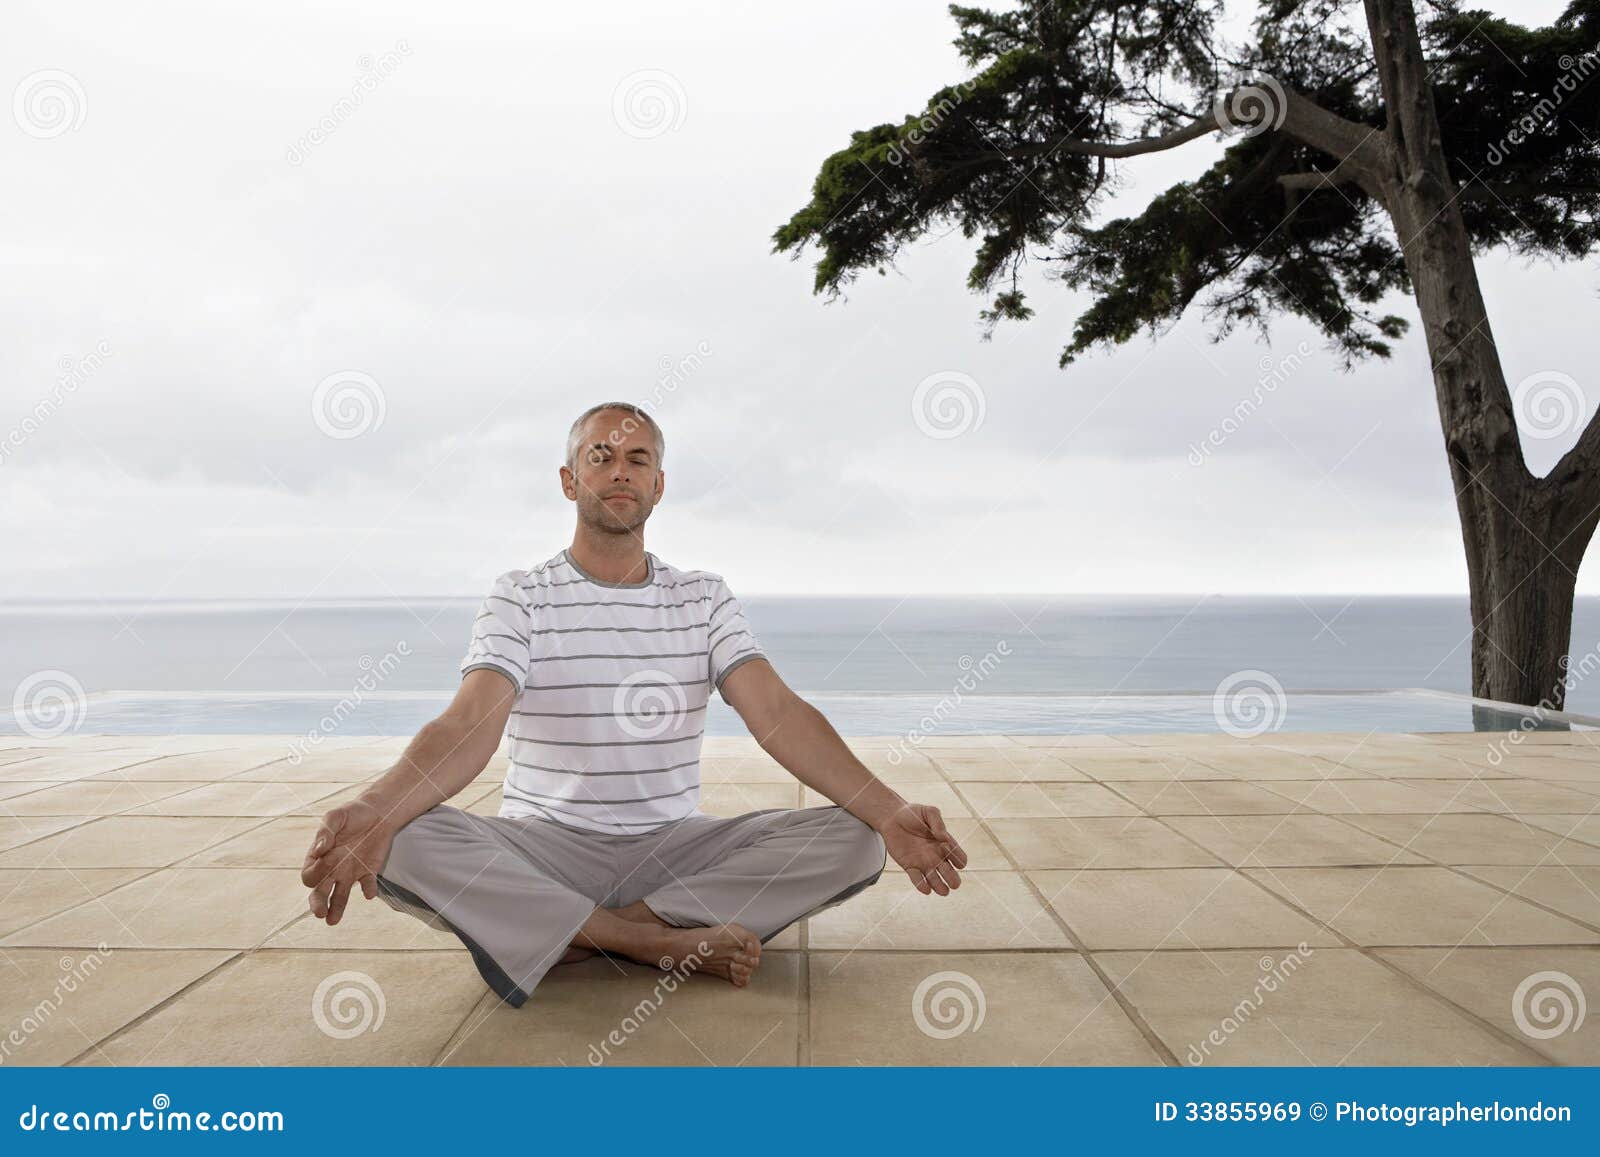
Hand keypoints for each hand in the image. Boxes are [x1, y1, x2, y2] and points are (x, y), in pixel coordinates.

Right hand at [300, 797, 394, 924]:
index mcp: (319, 857)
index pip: (310, 875)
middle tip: (320, 913)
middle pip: (319, 893)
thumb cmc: (352, 813)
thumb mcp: (336, 816)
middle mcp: (332, 869)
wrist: (378, 812)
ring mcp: (349, 873)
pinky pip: (367, 887)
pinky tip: (369, 892)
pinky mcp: (368, 872)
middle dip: (318, 904)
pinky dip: (368, 890)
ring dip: (337, 909)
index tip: (330, 858)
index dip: (317, 872)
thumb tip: (319, 849)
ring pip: (340, 897)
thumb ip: (326, 832)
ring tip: (333, 921)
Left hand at [879, 802, 967, 894]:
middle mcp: (937, 857)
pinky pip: (917, 880)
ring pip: (936, 882)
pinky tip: (926, 889)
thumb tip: (944, 838)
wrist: (892, 817)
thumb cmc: (913, 813)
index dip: (958, 858)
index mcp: (946, 845)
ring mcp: (924, 863)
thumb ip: (938, 822)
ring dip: (940, 888)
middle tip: (953, 882)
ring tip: (943, 890)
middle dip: (954, 880)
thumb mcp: (928, 812)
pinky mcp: (910, 866)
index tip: (946, 846)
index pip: (960, 858)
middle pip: (951, 875)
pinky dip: (922, 886)